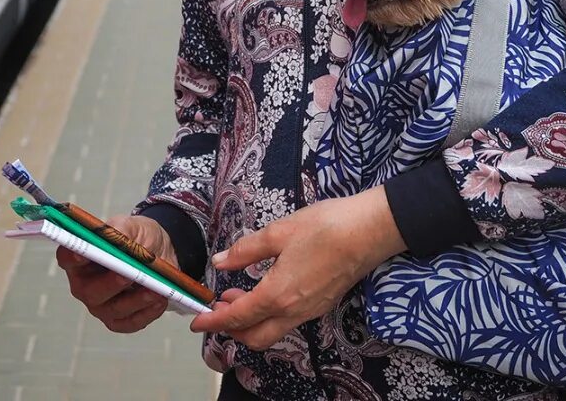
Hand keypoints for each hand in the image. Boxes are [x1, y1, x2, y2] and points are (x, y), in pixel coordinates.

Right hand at [56, 214, 177, 333]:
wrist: (159, 253)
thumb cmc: (137, 238)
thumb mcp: (132, 226)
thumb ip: (122, 231)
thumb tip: (117, 240)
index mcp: (80, 259)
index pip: (67, 258)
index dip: (71, 257)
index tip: (83, 253)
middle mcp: (85, 285)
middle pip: (89, 290)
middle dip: (110, 283)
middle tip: (129, 274)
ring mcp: (100, 306)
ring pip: (113, 309)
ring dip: (136, 300)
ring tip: (156, 290)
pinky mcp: (118, 320)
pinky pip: (130, 322)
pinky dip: (147, 313)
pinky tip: (160, 300)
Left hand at [189, 187, 404, 350]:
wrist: (369, 232)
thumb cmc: (325, 228)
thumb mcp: (278, 233)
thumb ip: (246, 251)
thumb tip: (220, 261)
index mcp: (277, 295)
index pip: (237, 318)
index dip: (213, 322)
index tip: (196, 322)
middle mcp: (293, 311)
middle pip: (255, 337)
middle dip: (231, 330)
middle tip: (217, 307)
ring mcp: (310, 311)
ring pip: (272, 331)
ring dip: (250, 321)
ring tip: (236, 295)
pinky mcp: (322, 304)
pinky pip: (288, 321)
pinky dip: (269, 315)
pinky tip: (264, 291)